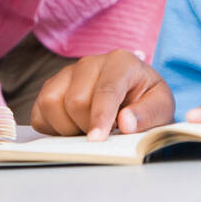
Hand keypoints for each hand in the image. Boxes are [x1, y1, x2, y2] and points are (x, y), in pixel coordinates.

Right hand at [30, 50, 173, 139]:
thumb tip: (126, 122)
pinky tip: (71, 128)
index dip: (100, 117)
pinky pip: (39, 111)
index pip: (106, 90)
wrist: (133, 96)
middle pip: (75, 100)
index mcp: (121, 62)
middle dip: (87, 126)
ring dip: (66, 127)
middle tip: (104, 133)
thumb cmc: (147, 100)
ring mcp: (67, 74)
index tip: (96, 139)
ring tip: (86, 129)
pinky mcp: (51, 88)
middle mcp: (90, 63)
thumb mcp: (161, 107)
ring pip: (51, 102)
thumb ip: (148, 114)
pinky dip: (51, 127)